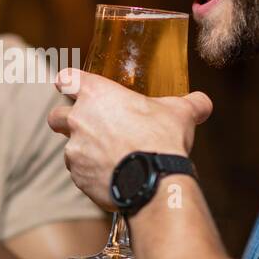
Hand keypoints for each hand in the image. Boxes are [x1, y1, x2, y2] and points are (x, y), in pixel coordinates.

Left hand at [47, 69, 211, 210]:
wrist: (154, 180)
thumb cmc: (162, 138)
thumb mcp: (181, 113)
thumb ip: (190, 104)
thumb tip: (203, 102)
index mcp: (96, 94)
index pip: (66, 78)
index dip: (68, 82)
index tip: (71, 86)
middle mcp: (78, 120)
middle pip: (55, 116)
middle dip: (64, 121)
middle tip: (87, 127)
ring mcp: (74, 151)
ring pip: (69, 149)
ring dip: (84, 152)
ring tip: (111, 159)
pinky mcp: (78, 178)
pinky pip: (80, 175)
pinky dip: (92, 175)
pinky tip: (114, 177)